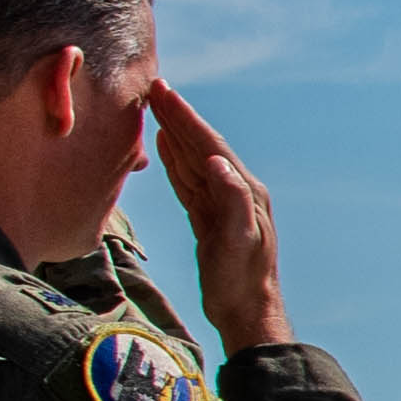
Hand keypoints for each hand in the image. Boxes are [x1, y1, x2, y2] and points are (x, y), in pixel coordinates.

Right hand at [145, 84, 287, 354]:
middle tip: (154, 88)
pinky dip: (175, 160)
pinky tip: (165, 144)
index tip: (165, 93)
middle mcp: (236, 191)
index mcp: (244, 191)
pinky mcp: (209, 218)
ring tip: (155, 107)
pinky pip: (189, 181)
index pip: (211, 145)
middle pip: (201, 145)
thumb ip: (232, 200)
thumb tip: (217, 162)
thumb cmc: (242, 281)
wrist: (246, 312)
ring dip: (175, 132)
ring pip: (193, 159)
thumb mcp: (239, 241)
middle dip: (178, 116)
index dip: (187, 118)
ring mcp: (222, 203)